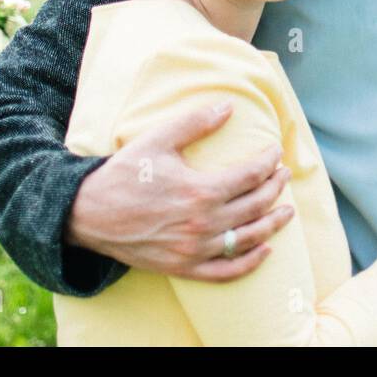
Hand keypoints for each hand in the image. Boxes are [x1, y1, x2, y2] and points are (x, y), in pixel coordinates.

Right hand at [65, 101, 295, 280]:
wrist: (88, 214)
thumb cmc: (125, 173)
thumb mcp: (158, 140)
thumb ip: (196, 122)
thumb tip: (229, 106)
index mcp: (201, 190)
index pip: (251, 176)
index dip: (269, 163)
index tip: (275, 153)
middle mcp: (203, 223)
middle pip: (255, 205)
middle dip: (276, 188)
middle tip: (284, 175)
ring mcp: (195, 249)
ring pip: (248, 238)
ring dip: (273, 223)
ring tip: (287, 211)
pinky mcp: (184, 268)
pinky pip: (227, 270)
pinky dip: (250, 262)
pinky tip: (265, 250)